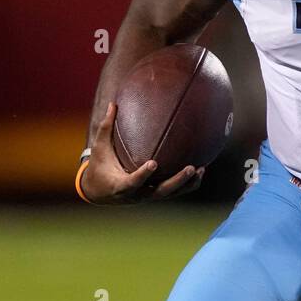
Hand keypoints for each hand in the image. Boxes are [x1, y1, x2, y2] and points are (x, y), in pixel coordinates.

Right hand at [78, 102, 205, 204]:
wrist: (99, 192)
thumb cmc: (99, 166)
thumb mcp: (100, 148)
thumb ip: (106, 127)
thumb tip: (113, 104)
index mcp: (120, 185)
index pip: (133, 182)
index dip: (143, 174)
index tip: (153, 163)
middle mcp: (137, 194)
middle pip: (160, 191)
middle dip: (177, 181)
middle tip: (191, 167)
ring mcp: (147, 196)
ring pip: (170, 193)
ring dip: (186, 183)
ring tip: (201, 170)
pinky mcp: (154, 195)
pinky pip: (173, 192)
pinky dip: (187, 184)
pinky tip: (200, 172)